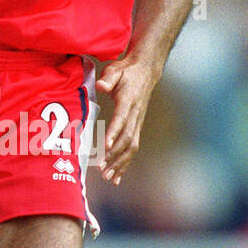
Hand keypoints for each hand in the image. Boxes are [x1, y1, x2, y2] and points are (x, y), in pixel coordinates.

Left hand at [95, 55, 160, 184]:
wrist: (145, 71)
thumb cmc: (127, 71)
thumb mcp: (116, 69)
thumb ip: (108, 78)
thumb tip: (101, 85)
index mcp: (128, 101)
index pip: (121, 119)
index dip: (113, 133)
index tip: (105, 146)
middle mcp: (135, 115)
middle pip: (126, 139)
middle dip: (114, 155)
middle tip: (102, 169)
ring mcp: (137, 123)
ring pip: (131, 147)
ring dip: (120, 164)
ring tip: (109, 177)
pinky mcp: (137, 127)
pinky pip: (132, 148)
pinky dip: (126, 163)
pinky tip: (118, 176)